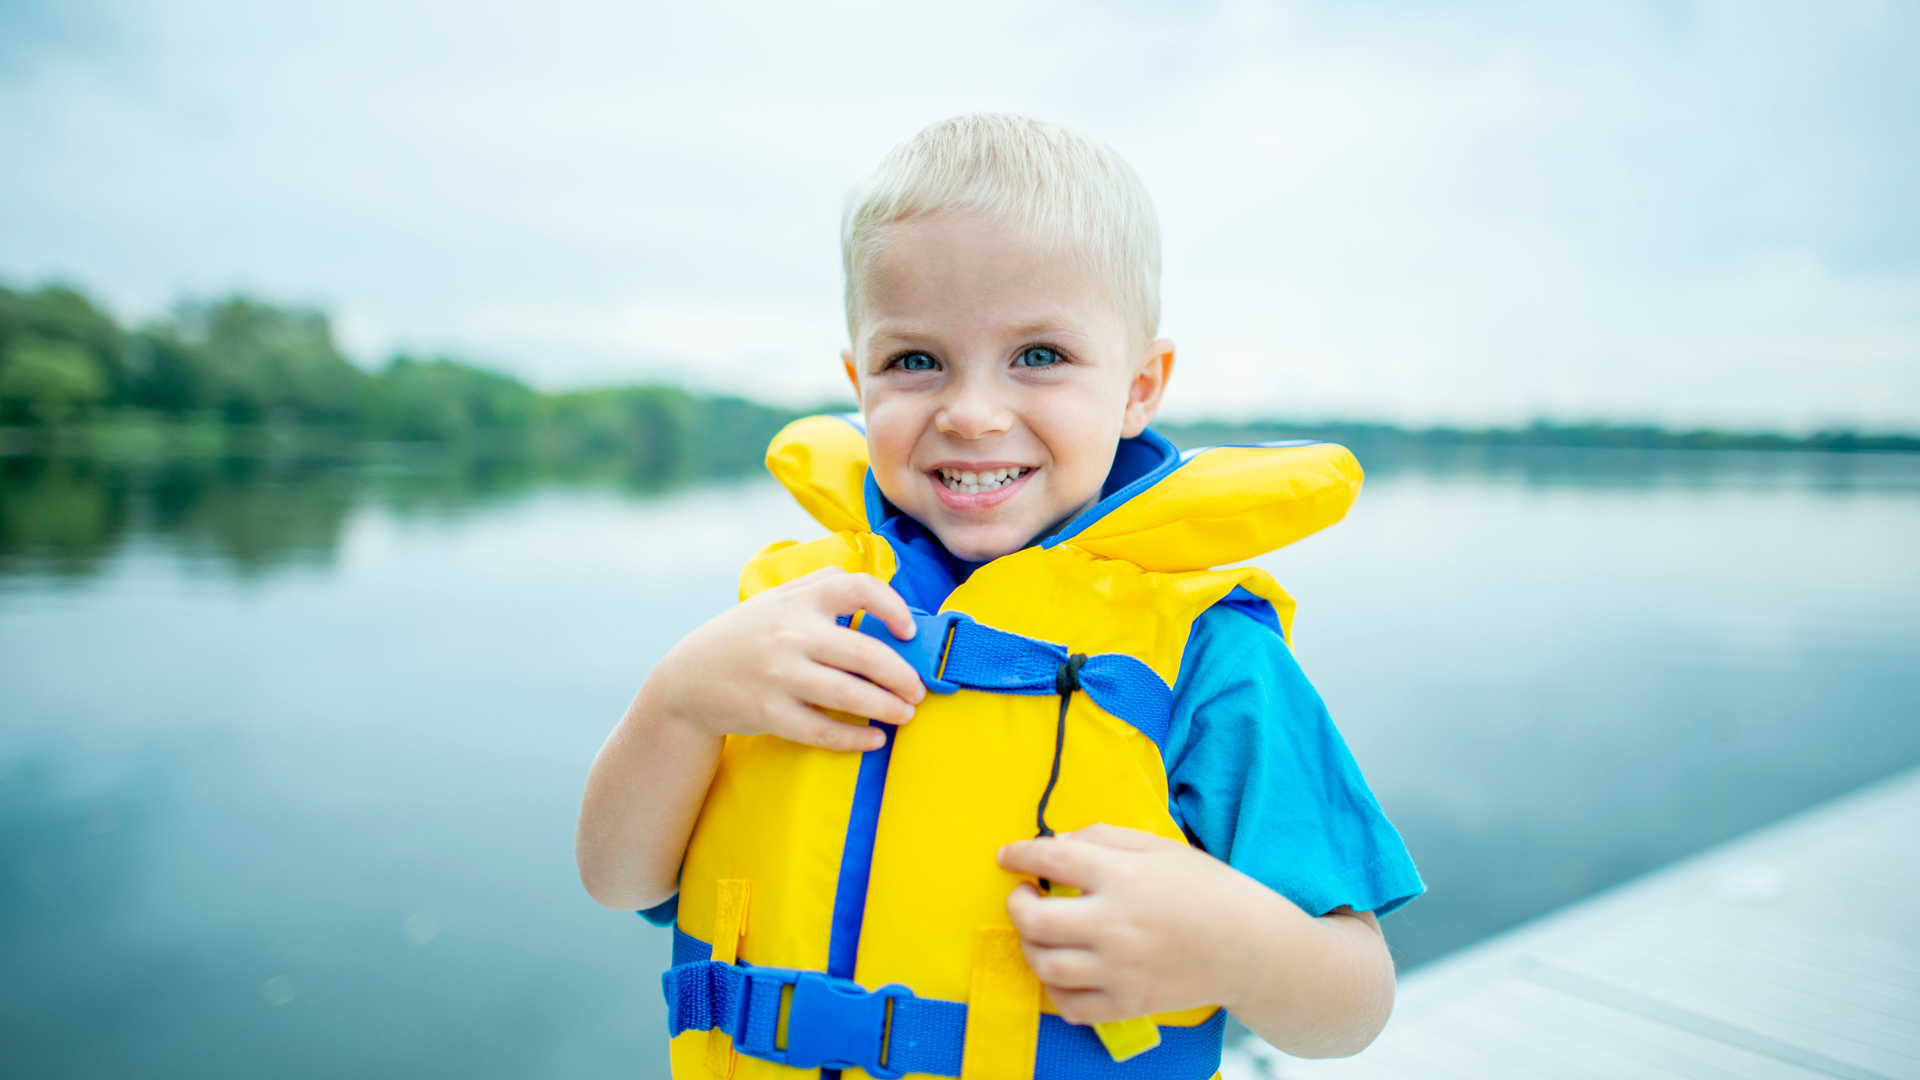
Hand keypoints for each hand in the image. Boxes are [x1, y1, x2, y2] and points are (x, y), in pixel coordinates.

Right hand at [640, 567, 926, 752]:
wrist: (690, 677)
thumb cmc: (748, 634)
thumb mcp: (778, 597)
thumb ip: (823, 585)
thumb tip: (878, 590)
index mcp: (799, 600)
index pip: (858, 589)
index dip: (894, 608)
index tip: (909, 632)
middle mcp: (790, 633)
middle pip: (865, 652)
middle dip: (902, 674)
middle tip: (918, 688)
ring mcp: (778, 675)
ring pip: (849, 694)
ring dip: (887, 707)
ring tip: (905, 713)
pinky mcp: (769, 712)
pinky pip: (823, 730)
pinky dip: (855, 738)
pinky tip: (875, 739)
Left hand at [996, 823, 1300, 1023]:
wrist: (1251, 947)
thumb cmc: (1206, 889)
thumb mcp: (1160, 846)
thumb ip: (1105, 838)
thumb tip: (1059, 842)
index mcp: (1124, 877)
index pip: (1052, 858)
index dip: (1019, 854)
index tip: (1007, 856)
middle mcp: (1116, 925)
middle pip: (1035, 921)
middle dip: (1016, 904)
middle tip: (1023, 895)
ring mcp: (1120, 970)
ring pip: (1045, 966)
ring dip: (1031, 946)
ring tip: (1042, 933)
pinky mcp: (1127, 1004)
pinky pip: (1069, 1006)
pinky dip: (1055, 989)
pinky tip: (1063, 969)